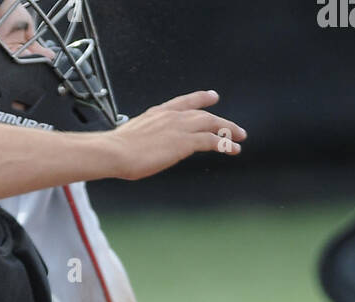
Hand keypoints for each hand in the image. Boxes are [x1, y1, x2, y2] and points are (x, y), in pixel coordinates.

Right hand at [110, 91, 245, 180]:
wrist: (114, 152)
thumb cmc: (115, 150)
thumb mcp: (130, 138)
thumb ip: (142, 139)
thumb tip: (138, 149)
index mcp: (157, 113)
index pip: (184, 102)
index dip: (200, 99)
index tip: (212, 96)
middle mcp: (171, 116)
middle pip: (203, 114)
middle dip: (221, 120)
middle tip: (235, 127)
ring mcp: (178, 128)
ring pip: (211, 124)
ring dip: (228, 130)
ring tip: (240, 138)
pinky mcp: (184, 142)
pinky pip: (211, 141)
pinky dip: (224, 144)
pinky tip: (233, 149)